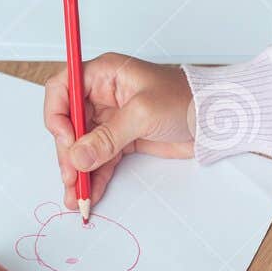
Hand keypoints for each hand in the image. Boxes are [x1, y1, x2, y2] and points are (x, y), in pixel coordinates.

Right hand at [43, 54, 195, 210]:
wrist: (213, 119)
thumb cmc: (186, 98)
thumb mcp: (143, 113)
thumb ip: (108, 136)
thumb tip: (78, 155)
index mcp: (104, 74)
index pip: (62, 89)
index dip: (58, 115)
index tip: (66, 140)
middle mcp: (102, 95)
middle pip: (69, 124)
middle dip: (68, 153)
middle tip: (72, 176)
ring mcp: (110, 119)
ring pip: (82, 147)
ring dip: (77, 172)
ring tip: (77, 196)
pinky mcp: (121, 140)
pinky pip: (99, 160)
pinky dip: (94, 177)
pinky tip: (90, 193)